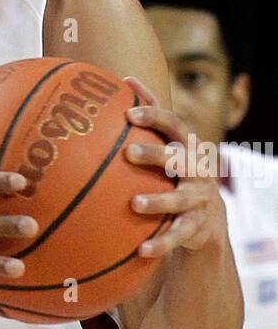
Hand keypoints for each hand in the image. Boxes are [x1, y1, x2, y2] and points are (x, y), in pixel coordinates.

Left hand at [123, 77, 227, 258]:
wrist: (205, 218)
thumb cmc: (175, 173)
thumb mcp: (167, 145)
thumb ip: (149, 115)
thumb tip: (123, 78)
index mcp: (187, 147)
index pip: (173, 125)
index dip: (154, 117)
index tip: (128, 114)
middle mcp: (197, 170)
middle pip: (178, 159)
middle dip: (155, 155)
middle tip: (128, 153)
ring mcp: (198, 199)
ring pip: (179, 200)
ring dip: (157, 201)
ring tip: (134, 203)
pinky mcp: (196, 227)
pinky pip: (177, 236)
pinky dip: (161, 243)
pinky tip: (141, 251)